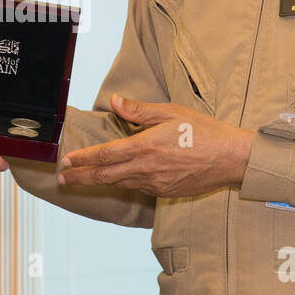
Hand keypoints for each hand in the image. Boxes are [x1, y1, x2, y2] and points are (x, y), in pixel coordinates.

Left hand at [57, 93, 253, 196]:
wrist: (230, 158)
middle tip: (64, 179)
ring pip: (120, 184)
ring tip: (84, 180)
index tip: (67, 161)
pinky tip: (119, 180)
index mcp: (145, 147)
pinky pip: (138, 188)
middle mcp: (146, 169)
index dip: (83, 159)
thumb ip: (140, 110)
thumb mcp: (171, 112)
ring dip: (100, 182)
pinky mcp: (164, 192)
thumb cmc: (203, 131)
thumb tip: (115, 102)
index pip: (105, 155)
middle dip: (81, 178)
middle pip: (105, 176)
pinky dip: (124, 184)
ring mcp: (155, 184)